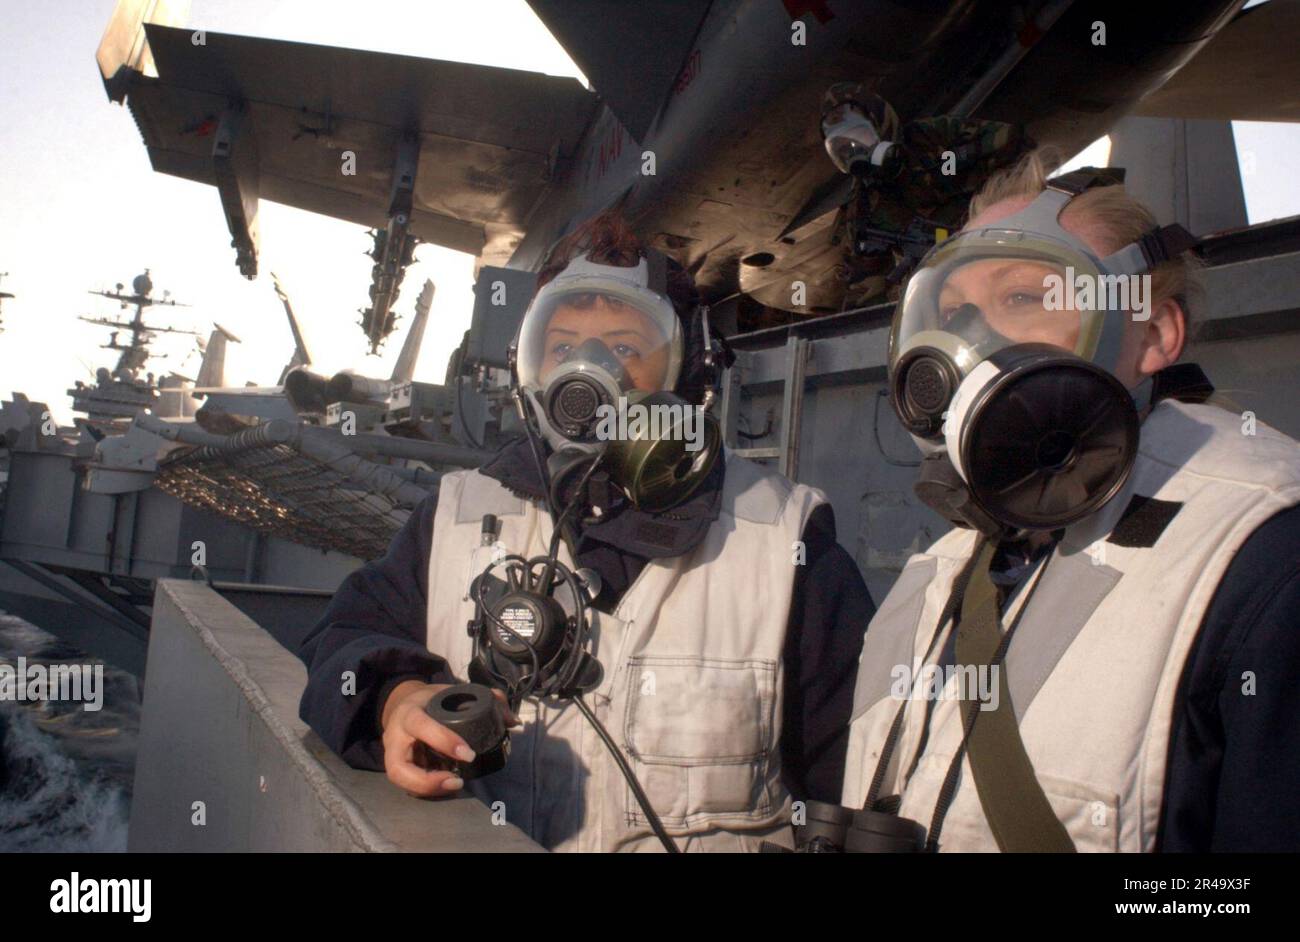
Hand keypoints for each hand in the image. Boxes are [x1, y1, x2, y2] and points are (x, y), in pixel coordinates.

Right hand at [379, 680, 517, 797]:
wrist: (403, 704)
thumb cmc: (431, 700)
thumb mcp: (452, 692)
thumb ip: (484, 699)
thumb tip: (512, 721)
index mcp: (409, 712)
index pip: (420, 725)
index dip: (443, 741)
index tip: (469, 754)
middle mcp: (394, 737)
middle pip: (398, 767)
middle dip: (428, 781)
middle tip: (459, 781)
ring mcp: (391, 756)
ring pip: (399, 782)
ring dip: (428, 790)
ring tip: (455, 785)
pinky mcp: (396, 768)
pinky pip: (407, 786)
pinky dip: (428, 790)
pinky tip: (448, 787)